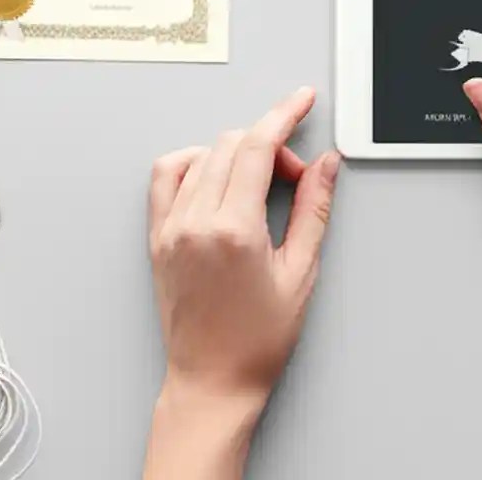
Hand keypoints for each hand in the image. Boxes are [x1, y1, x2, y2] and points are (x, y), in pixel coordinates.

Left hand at [148, 86, 340, 402]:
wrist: (212, 381)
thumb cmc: (256, 341)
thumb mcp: (300, 273)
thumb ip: (313, 209)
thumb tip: (326, 165)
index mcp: (233, 229)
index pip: (258, 147)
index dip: (284, 115)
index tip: (301, 101)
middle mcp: (194, 222)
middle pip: (231, 145)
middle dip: (269, 145)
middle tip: (295, 176)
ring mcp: (170, 228)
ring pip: (200, 156)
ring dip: (234, 154)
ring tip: (259, 184)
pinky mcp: (156, 238)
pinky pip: (166, 177)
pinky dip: (193, 164)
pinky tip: (215, 179)